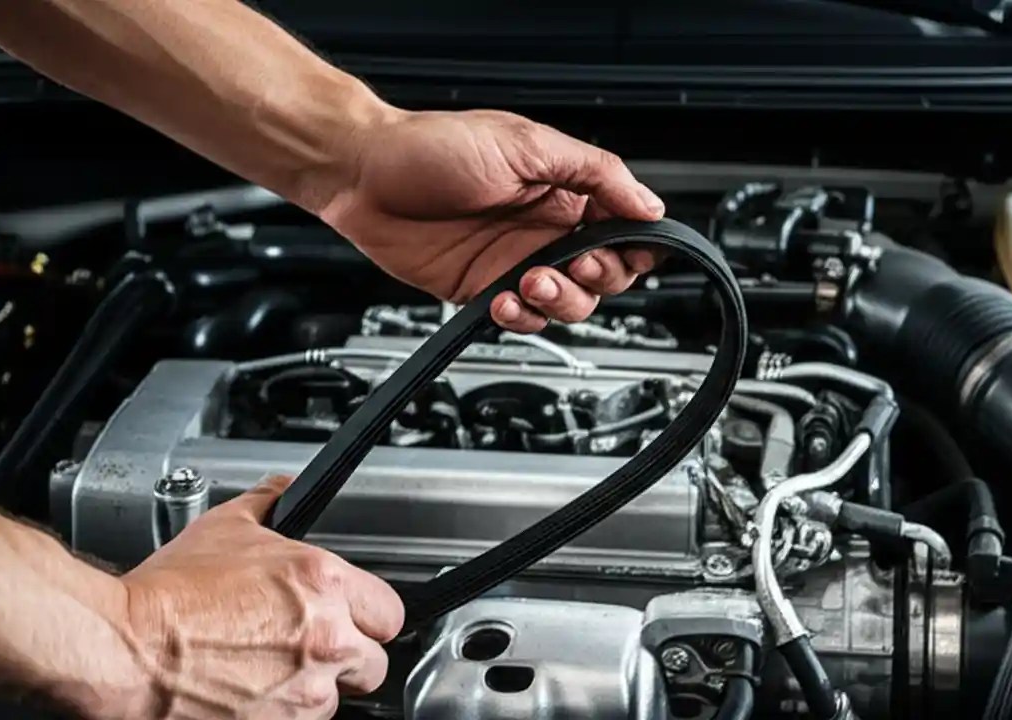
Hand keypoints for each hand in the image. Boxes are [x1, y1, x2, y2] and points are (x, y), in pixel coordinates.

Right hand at [118, 476, 403, 718]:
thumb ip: (268, 505)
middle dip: (349, 656)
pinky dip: (283, 712)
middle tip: (313, 646)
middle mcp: (327, 639)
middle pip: (374, 663)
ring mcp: (305, 691)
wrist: (125, 650)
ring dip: (312, 687)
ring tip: (270, 668)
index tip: (356, 618)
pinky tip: (252, 691)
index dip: (371, 616)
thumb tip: (282, 489)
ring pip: (336, 699)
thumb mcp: (224, 528)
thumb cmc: (168, 596)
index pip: (391, 612)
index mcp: (324, 585)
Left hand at [315, 108, 665, 332]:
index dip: (635, 245)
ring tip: (532, 281)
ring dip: (561, 300)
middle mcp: (545, 228)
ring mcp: (515, 262)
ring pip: (568, 303)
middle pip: (606, 273)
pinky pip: (521, 318)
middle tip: (576, 265)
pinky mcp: (483, 290)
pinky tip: (503, 299)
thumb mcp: (526, 144)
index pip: (624, 227)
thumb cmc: (431, 146)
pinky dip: (521, 318)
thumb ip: (595, 174)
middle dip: (600, 277)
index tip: (629, 251)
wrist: (363, 174)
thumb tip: (648, 203)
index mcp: (564, 190)